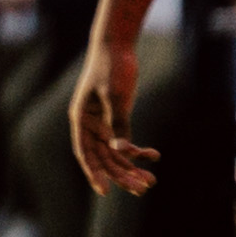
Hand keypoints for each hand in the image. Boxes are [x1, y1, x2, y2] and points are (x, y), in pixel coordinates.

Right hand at [67, 37, 152, 192]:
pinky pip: (126, 141)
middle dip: (122, 174)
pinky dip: (139, 151)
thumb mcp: (116, 96)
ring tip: (151, 180)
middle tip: (142, 189)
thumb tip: (121, 151)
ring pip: (116, 153)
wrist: (117, 46)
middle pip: (104, 158)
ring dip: (132, 167)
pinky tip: (154, 155)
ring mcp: (103, 123)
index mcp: (81, 119)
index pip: (85, 153)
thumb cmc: (112, 68)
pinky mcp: (116, 118)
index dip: (94, 173)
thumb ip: (119, 123)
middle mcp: (89, 125)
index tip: (106, 191)